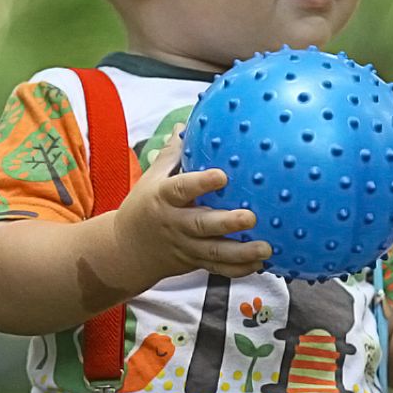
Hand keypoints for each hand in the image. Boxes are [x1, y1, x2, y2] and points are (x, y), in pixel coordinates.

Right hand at [111, 128, 272, 289]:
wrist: (126, 250)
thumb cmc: (144, 207)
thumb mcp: (151, 179)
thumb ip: (172, 154)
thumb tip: (187, 123)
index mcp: (163, 199)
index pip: (181, 189)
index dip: (200, 183)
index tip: (222, 175)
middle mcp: (175, 224)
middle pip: (201, 225)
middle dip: (227, 223)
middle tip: (251, 217)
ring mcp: (186, 246)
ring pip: (214, 252)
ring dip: (241, 252)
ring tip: (265, 247)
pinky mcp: (195, 262)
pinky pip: (218, 269)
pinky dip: (239, 269)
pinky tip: (261, 264)